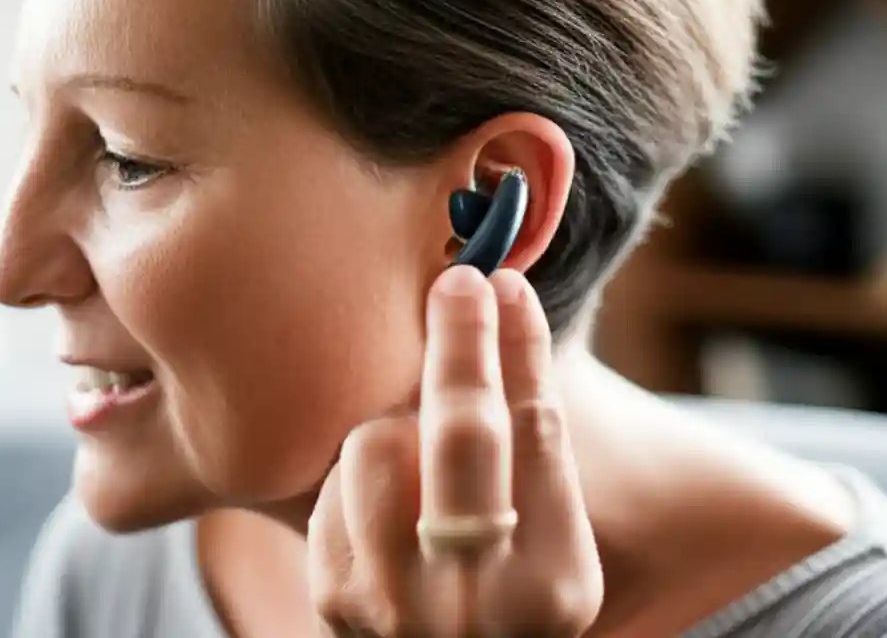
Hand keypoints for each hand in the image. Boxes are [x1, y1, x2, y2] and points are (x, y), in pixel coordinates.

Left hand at [307, 265, 603, 637]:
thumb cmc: (503, 600)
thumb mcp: (552, 554)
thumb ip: (532, 462)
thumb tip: (503, 323)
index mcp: (553, 580)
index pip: (539, 433)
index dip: (521, 348)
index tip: (507, 285)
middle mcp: (479, 597)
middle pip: (465, 432)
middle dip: (461, 341)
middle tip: (458, 282)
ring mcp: (398, 604)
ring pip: (379, 444)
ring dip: (397, 422)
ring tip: (416, 450)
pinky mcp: (333, 599)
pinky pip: (334, 483)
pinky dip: (357, 474)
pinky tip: (382, 501)